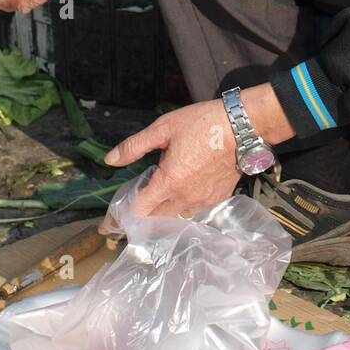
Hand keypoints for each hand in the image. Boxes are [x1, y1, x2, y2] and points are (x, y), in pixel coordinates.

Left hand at [99, 83, 294, 227]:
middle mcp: (185, 198)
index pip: (138, 211)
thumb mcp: (163, 128)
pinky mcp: (217, 198)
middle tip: (123, 219)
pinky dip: (179, 212)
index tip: (106, 226)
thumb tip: (110, 160)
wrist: (243, 127)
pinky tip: (174, 202)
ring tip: (148, 211)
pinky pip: (192, 213)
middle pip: (155, 221)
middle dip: (137, 223)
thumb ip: (134, 146)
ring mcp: (203, 201)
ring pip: (174, 219)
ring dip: (159, 219)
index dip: (119, 219)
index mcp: (169, 182)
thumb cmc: (202, 123)